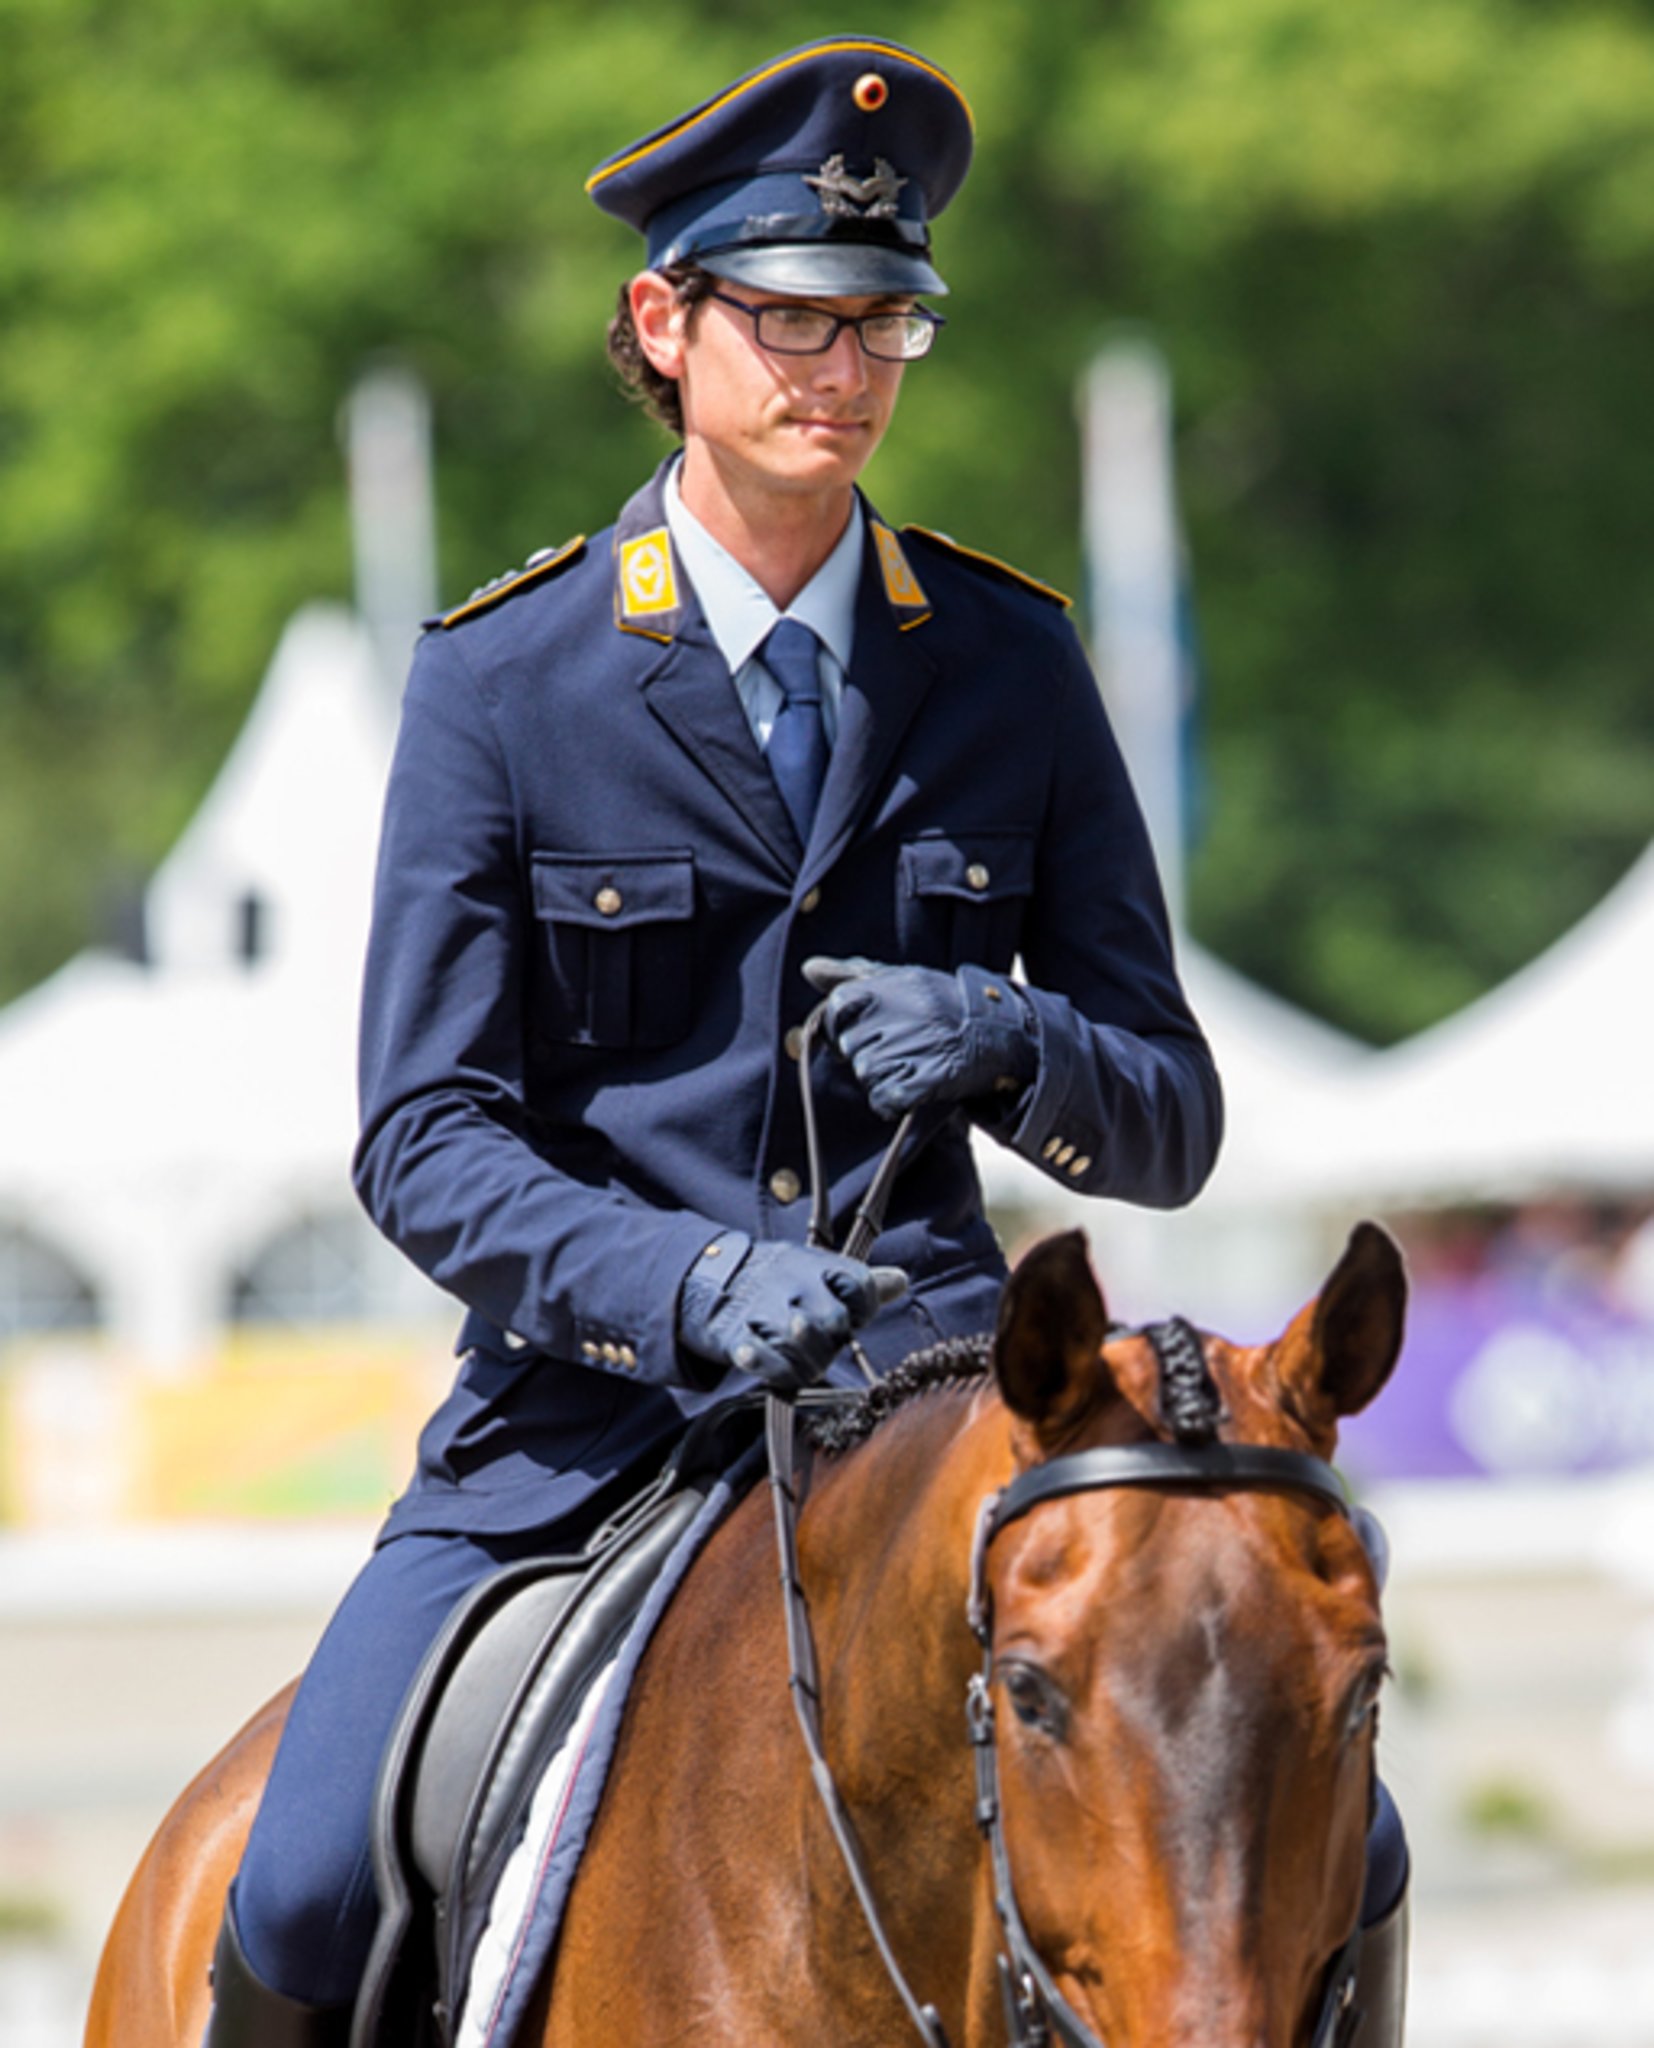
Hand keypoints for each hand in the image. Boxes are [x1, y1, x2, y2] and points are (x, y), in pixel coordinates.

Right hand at [677, 1235, 906, 1394]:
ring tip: (797, 1350)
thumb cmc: (784, 1279)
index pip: (859, 1287)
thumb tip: (901, 1281)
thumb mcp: (821, 1270)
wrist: (719, 1275)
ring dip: (805, 1354)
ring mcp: (765, 1312)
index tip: (852, 1314)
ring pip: (799, 1341)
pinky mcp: (738, 1336)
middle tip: (824, 1337)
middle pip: (832, 1320)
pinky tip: (753, 1355)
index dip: (861, 1305)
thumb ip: (861, 1285)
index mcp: (819, 1268)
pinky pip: (756, 1356)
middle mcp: (795, 1287)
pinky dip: (759, 1361)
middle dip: (832, 1335)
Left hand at [803, 958, 1038, 1119]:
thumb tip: (809, 969)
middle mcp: (891, 1014)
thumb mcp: (903, 979)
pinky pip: (883, 1100)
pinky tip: (920, 1082)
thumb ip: (852, 975)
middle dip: (871, 1051)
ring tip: (918, 1059)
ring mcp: (904, 1049)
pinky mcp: (919, 1081)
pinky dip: (896, 1100)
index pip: (836, 1010)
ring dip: (886, 1075)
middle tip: (907, 1042)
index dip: (851, 1024)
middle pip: (849, 1047)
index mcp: (884, 987)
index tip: (879, 1025)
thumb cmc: (944, 1005)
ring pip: (865, 1074)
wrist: (998, 1035)